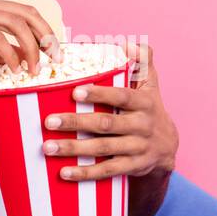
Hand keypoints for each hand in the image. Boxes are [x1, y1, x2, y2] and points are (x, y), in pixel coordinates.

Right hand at [0, 0, 62, 72]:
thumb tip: (20, 61)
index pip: (26, 11)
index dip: (44, 29)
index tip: (54, 52)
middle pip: (27, 13)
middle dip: (46, 36)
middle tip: (56, 59)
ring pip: (16, 23)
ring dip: (31, 48)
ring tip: (34, 70)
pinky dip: (10, 54)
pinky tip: (13, 70)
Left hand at [41, 42, 177, 180]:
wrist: (168, 146)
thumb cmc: (149, 108)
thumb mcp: (151, 83)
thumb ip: (142, 60)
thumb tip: (127, 43)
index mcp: (144, 103)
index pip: (121, 97)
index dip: (99, 94)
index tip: (75, 92)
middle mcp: (142, 126)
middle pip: (106, 125)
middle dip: (76, 123)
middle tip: (49, 121)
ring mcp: (137, 148)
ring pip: (103, 149)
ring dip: (74, 149)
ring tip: (48, 147)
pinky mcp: (132, 167)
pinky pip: (107, 170)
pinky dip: (85, 173)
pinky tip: (64, 172)